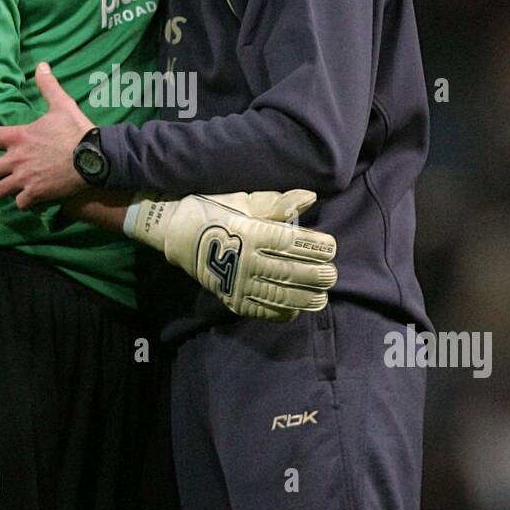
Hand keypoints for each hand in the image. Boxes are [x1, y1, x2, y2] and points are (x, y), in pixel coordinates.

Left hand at [0, 63, 90, 207]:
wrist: (94, 158)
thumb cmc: (76, 131)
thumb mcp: (61, 105)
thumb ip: (48, 87)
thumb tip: (42, 65)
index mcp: (19, 137)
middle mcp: (16, 159)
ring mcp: (25, 178)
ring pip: (2, 189)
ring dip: (2, 190)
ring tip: (3, 192)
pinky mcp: (36, 193)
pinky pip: (21, 202)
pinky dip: (23, 202)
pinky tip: (26, 201)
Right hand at [127, 188, 337, 320]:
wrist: (177, 234)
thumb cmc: (215, 211)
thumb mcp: (243, 201)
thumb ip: (278, 203)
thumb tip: (310, 197)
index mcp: (250, 232)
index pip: (291, 243)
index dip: (315, 246)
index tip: (331, 246)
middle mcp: (245, 260)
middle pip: (289, 271)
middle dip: (316, 275)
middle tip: (331, 274)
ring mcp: (238, 283)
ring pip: (280, 295)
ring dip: (305, 298)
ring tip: (322, 295)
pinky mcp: (231, 298)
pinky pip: (262, 311)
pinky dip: (282, 312)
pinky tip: (297, 309)